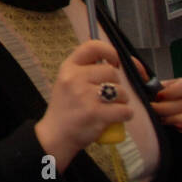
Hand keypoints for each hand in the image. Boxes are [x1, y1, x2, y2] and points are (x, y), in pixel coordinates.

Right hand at [35, 39, 133, 166]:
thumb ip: (87, 71)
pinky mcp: (96, 114)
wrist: (55, 135)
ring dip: (122, 101)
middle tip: (109, 96)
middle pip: (112, 72)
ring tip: (111, 107)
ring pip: (121, 91)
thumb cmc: (66, 107)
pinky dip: (125, 115)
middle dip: (116, 84)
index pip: (92, 47)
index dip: (110, 52)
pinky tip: (116, 117)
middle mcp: (75, 78)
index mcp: (68, 68)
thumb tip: (118, 62)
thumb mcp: (67, 82)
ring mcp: (85, 96)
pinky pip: (125, 110)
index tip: (115, 62)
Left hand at [148, 78, 181, 137]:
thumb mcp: (152, 90)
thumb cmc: (159, 103)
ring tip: (162, 121)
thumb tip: (133, 61)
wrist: (166, 122)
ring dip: (177, 119)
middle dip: (166, 109)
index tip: (158, 96)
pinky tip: (179, 129)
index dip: (171, 91)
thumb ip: (144, 78)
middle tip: (153, 112)